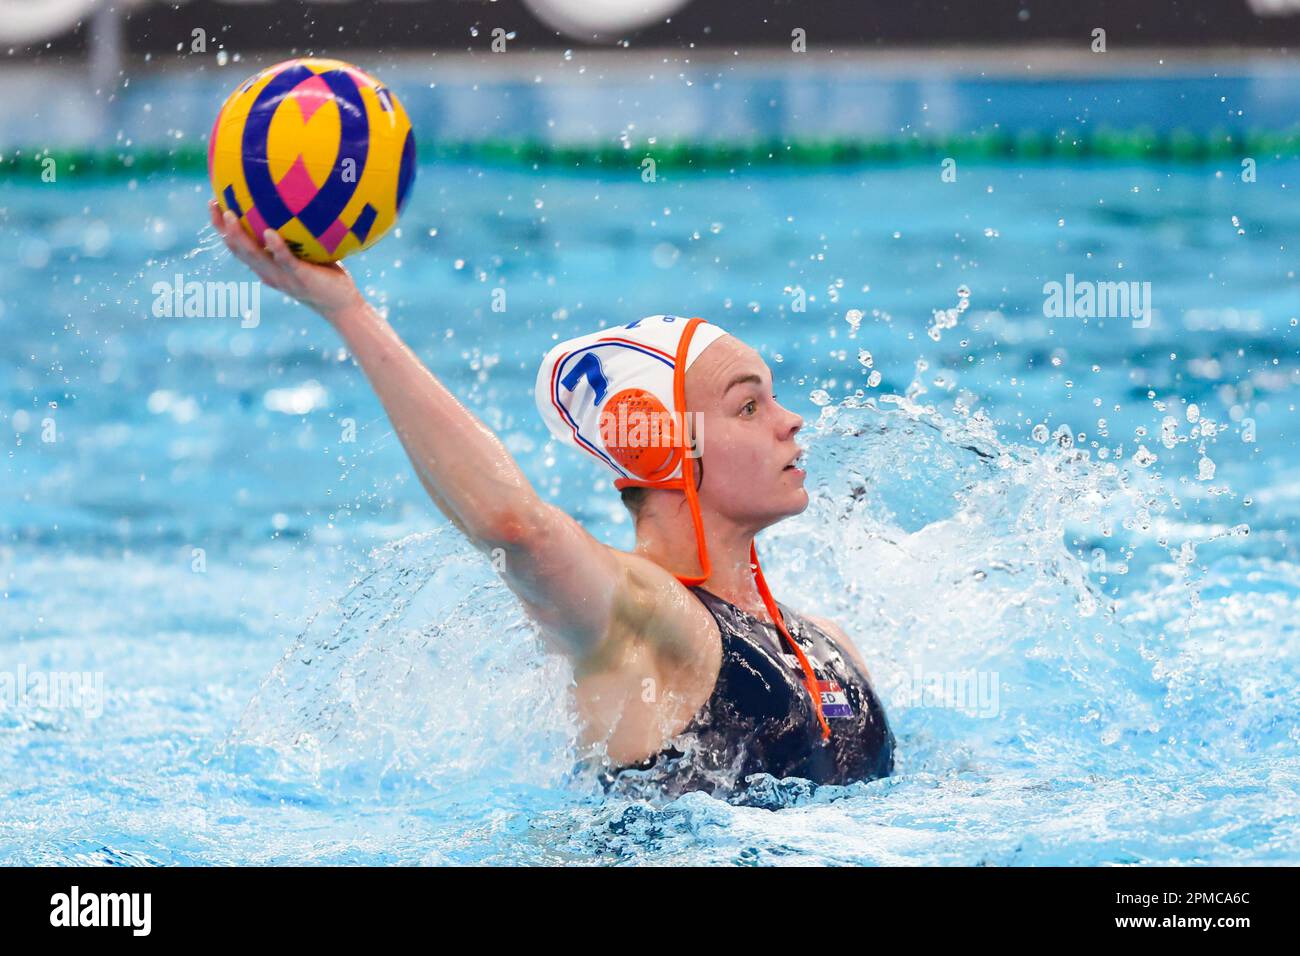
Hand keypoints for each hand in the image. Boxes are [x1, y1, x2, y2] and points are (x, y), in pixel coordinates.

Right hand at [208, 199, 365, 322]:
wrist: (342, 305)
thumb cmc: (327, 277)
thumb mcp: (308, 253)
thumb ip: (298, 236)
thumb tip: (297, 203)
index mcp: (267, 267)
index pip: (238, 247)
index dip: (222, 228)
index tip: (214, 204)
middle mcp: (269, 273)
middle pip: (238, 250)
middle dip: (222, 228)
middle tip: (214, 204)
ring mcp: (283, 277)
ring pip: (254, 256)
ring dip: (240, 236)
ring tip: (230, 214)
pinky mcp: (300, 278)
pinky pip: (285, 261)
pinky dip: (275, 247)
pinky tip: (269, 232)